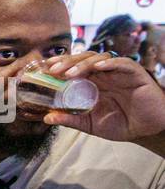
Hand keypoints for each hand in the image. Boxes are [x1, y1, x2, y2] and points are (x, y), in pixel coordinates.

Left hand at [42, 52, 164, 140]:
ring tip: (69, 74)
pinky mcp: (134, 73)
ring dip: (83, 64)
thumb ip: (70, 120)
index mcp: (92, 83)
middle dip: (67, 62)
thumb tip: (47, 118)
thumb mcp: (90, 124)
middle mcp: (103, 74)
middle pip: (83, 60)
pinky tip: (98, 67)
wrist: (146, 130)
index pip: (73, 68)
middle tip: (52, 70)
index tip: (42, 69)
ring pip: (99, 58)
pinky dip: (110, 63)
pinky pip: (122, 63)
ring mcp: (118, 72)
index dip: (59, 66)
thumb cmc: (120, 124)